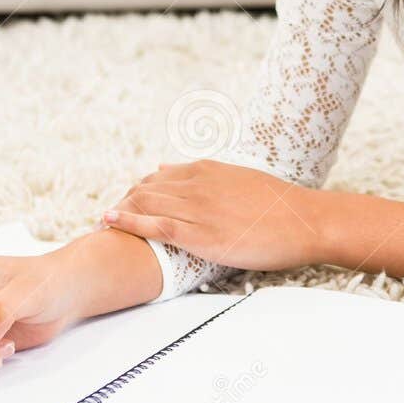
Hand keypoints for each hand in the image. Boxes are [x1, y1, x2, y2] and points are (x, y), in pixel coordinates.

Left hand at [102, 160, 326, 271]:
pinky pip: (156, 225)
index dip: (139, 191)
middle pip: (146, 187)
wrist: (304, 221)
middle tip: (106, 218)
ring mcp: (198, 208)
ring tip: (99, 223)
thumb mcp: (243, 181)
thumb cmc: (280, 207)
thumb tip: (177, 172)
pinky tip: (110, 221)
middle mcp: (198, 183)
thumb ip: (212, 180)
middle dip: (123, 201)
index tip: (126, 203)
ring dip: (119, 210)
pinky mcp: (201, 233)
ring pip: (146, 202)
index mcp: (209, 170)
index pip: (160, 176)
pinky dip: (129, 221)